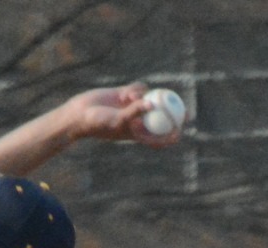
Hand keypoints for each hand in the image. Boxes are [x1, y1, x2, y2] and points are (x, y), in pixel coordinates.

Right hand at [60, 84, 182, 148]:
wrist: (81, 113)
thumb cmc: (98, 123)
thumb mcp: (118, 120)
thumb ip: (134, 112)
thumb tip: (152, 104)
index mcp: (137, 133)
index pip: (159, 137)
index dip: (172, 136)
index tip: (181, 130)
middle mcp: (137, 119)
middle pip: (161, 117)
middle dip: (174, 113)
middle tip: (186, 109)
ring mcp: (132, 106)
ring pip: (150, 98)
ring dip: (145, 96)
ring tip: (130, 97)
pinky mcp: (125, 95)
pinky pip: (139, 89)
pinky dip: (136, 88)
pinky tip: (127, 92)